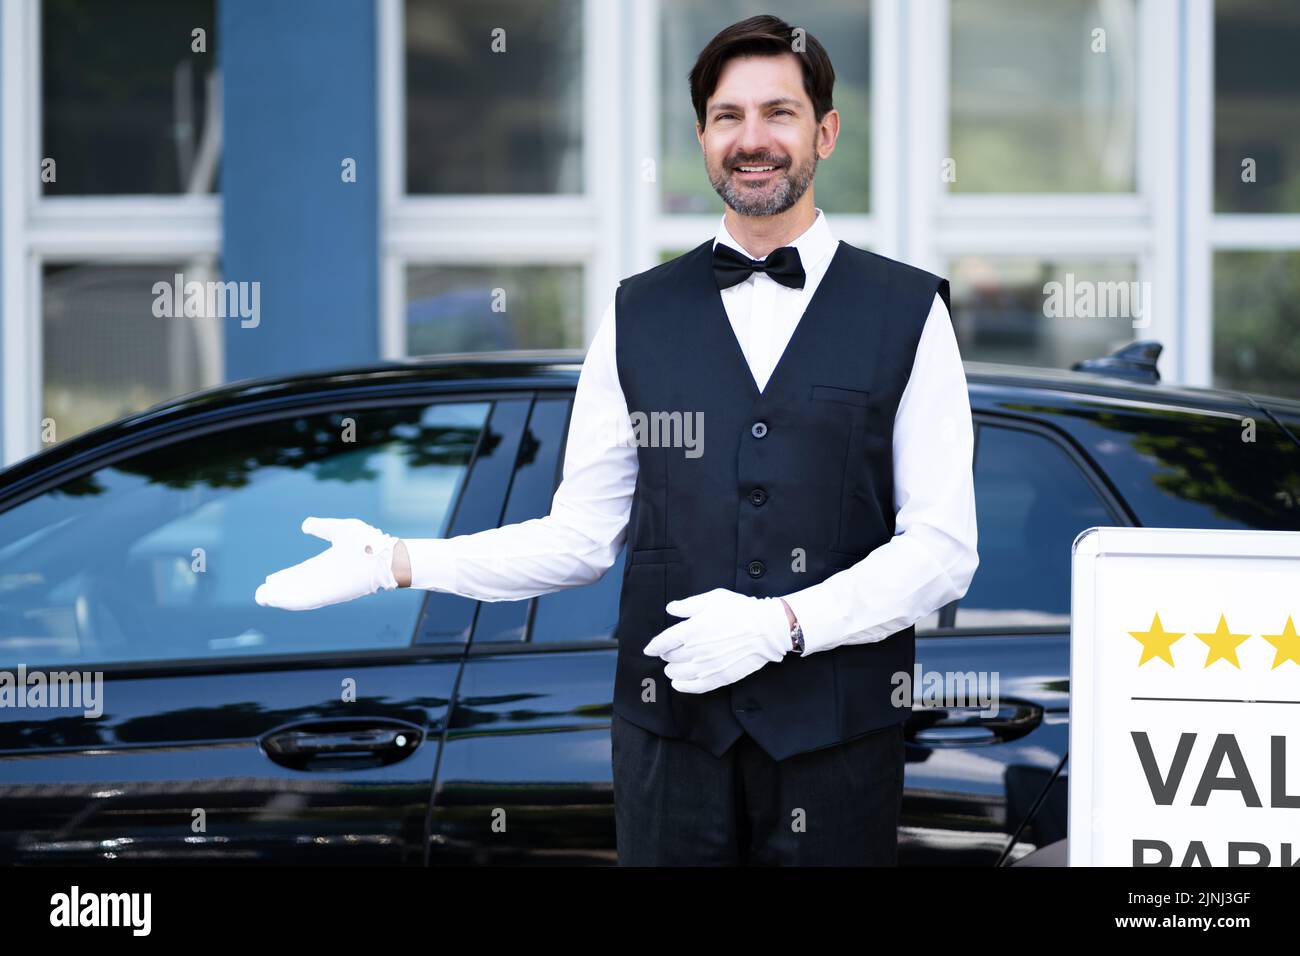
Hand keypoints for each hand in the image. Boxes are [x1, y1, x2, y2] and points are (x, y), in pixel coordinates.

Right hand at [255, 517, 399, 610]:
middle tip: (260, 595)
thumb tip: (305, 525)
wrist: (385, 554)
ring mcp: (329, 588)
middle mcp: (327, 578)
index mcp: (328, 564)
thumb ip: (321, 528)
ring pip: (300, 596)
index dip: (287, 577)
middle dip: (279, 591)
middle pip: (298, 587)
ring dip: (281, 598)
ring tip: (262, 598)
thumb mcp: (339, 529)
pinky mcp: (331, 595)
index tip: (271, 580)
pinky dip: (291, 600)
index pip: (303, 573)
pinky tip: (276, 600)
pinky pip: (307, 600)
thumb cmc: (369, 542)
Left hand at [643, 587, 790, 693]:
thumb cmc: (741, 610)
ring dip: (672, 670)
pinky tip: (678, 683)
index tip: (650, 648)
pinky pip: (694, 686)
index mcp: (692, 629)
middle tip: (668, 652)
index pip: (664, 642)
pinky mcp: (719, 677)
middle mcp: (696, 650)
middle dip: (666, 655)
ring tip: (672, 667)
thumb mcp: (713, 599)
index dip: (654, 646)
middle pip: (670, 658)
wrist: (766, 629)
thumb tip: (670, 609)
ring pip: (679, 673)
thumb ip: (688, 605)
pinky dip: (683, 686)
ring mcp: (707, 666)